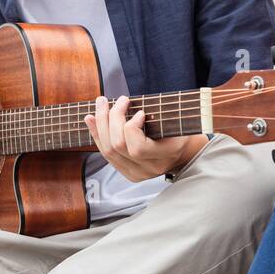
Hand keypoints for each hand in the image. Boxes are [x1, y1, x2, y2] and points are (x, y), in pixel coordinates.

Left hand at [83, 95, 205, 180]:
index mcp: (166, 156)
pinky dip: (97, 134)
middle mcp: (150, 168)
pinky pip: (107, 154)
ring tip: (101, 103)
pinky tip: (90, 119)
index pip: (138, 148)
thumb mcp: (176, 119)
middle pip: (118, 146)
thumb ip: (157, 114)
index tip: (140, 112)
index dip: (132, 128)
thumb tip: (127, 103)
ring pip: (108, 150)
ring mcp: (137, 173)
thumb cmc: (180, 129)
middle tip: (119, 99)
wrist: (183, 151)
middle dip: (112, 118)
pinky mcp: (128, 173)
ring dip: (101, 123)